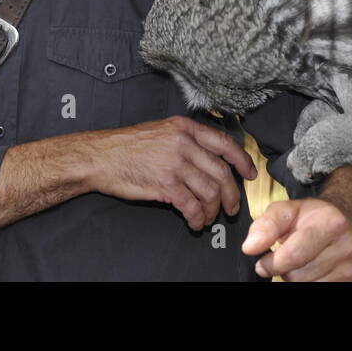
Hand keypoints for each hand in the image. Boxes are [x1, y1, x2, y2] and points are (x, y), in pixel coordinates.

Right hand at [81, 116, 256, 230]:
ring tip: (210, 218)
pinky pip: (192, 206)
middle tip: (232, 207)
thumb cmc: (128, 145)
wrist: (101, 156)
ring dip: (214, 210)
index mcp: (186, 128)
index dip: (242, 160)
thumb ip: (188, 140)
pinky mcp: (165, 184)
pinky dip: (198, 218)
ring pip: (210, 191)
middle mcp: (184, 144)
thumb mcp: (163, 131)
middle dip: (232, 194)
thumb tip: (212, 160)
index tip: (250, 174)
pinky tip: (196, 223)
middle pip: (222, 172)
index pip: (224, 143)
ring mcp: (175, 164)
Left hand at [241, 198, 351, 281]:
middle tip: (285, 257)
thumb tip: (250, 247)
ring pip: (306, 286)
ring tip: (301, 261)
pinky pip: (318, 290)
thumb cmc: (311, 217)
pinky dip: (308, 283)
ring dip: (296, 278)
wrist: (345, 222)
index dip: (272, 263)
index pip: (294, 254)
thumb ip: (266, 225)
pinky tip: (311, 270)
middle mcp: (345, 245)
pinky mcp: (351, 281)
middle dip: (284, 270)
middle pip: (298, 275)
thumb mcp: (287, 210)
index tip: (262, 263)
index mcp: (330, 223)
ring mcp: (350, 267)